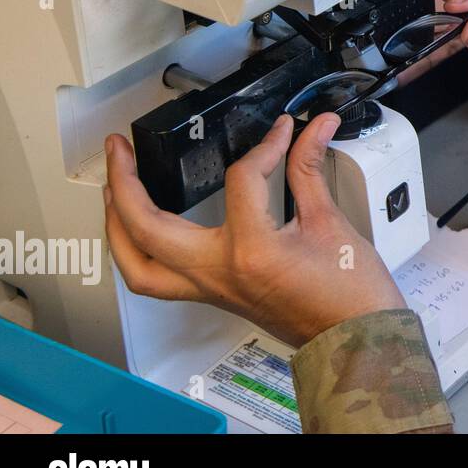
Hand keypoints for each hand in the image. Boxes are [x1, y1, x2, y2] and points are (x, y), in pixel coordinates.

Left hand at [103, 114, 405, 347]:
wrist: (354, 336)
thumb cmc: (349, 295)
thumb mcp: (330, 222)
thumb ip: (309, 170)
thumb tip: (308, 132)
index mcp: (252, 251)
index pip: (242, 179)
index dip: (267, 146)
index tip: (284, 131)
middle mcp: (221, 273)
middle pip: (147, 227)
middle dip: (125, 183)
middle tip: (121, 150)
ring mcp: (213, 289)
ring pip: (138, 265)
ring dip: (117, 226)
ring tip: (114, 190)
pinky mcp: (215, 297)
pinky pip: (157, 280)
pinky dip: (139, 253)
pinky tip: (143, 231)